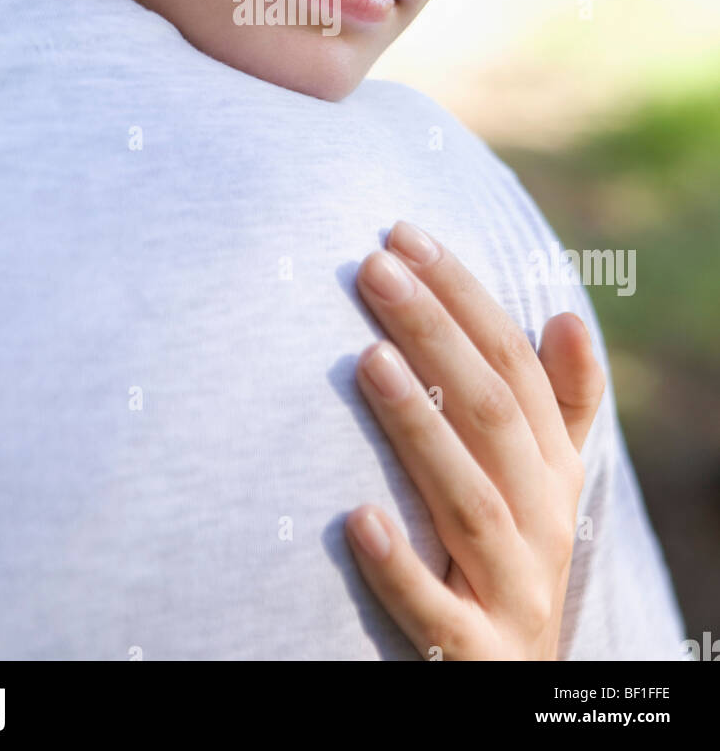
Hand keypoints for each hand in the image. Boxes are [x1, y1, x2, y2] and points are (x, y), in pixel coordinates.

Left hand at [344, 220, 604, 659]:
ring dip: (420, 429)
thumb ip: (560, 403)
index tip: (402, 234)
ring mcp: (510, 589)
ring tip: (367, 361)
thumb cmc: (515, 555)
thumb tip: (565, 314)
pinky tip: (354, 519)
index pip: (513, 364)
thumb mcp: (548, 480)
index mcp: (553, 469)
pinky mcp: (472, 652)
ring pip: (469, 501)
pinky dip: (400, 567)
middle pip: (491, 415)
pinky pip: (436, 612)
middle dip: (434, 335)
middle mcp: (542, 520)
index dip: (463, 296)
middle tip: (373, 270)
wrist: (515, 686)